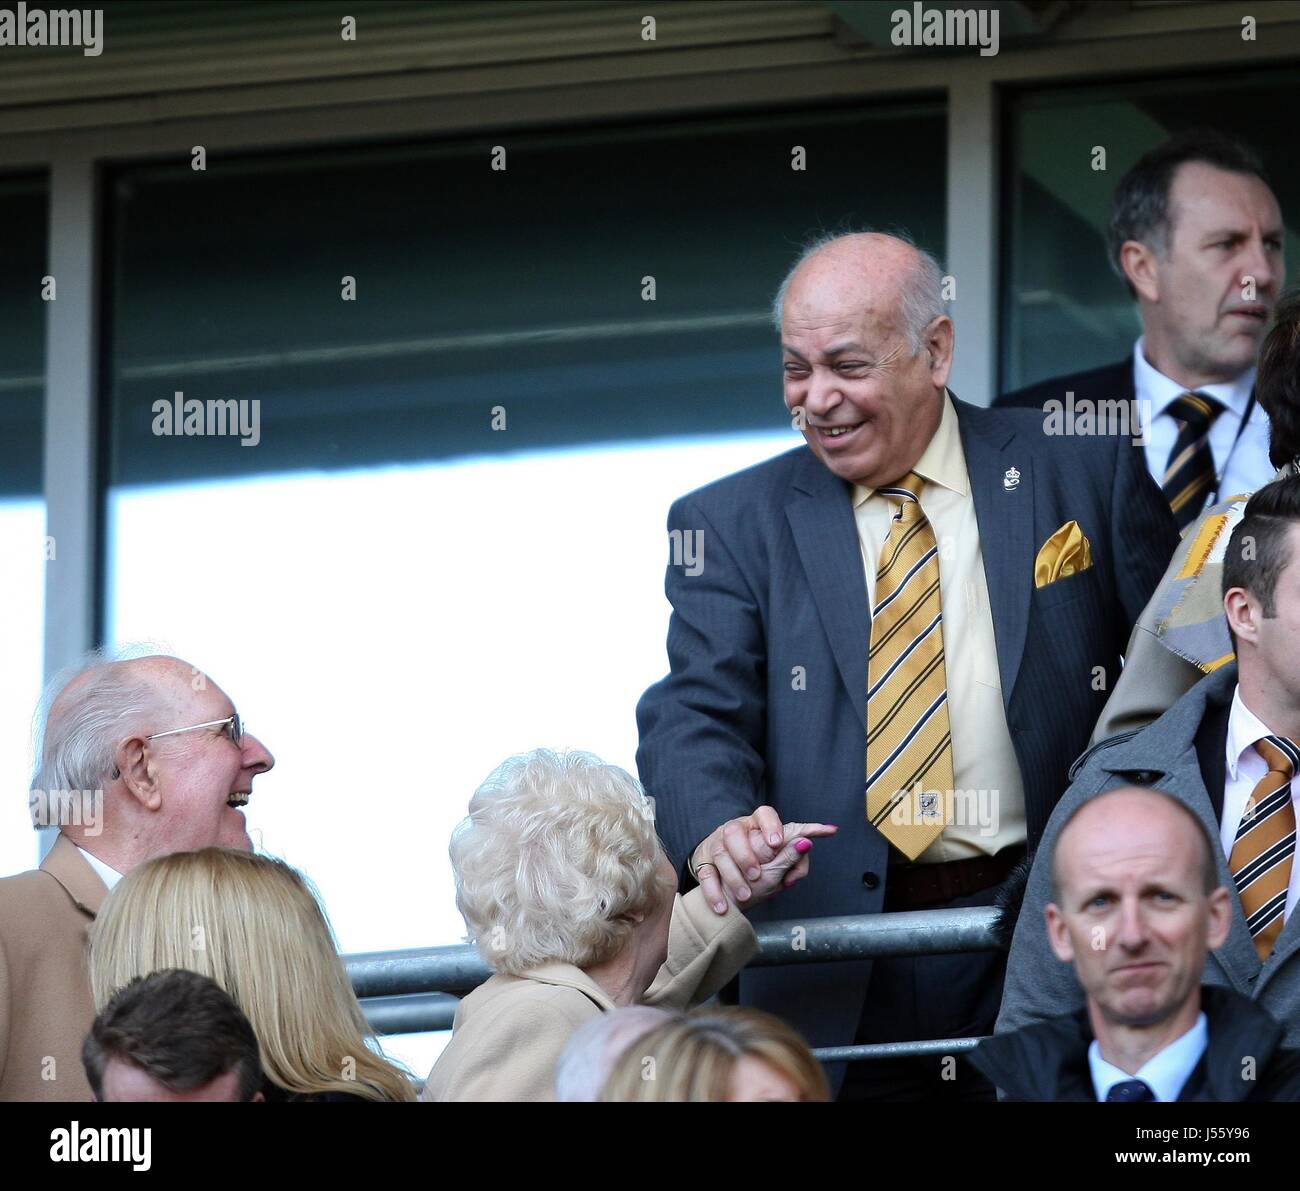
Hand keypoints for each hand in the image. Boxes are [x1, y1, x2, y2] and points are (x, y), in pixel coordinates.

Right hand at [691, 807, 836, 913]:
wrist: (727, 891)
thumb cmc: (757, 874)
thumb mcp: (778, 867)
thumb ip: (793, 857)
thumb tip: (807, 843)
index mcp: (757, 827)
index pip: (764, 814)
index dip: (770, 826)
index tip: (776, 843)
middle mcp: (734, 831)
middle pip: (734, 832)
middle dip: (746, 855)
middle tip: (757, 875)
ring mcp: (716, 846)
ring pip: (720, 852)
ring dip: (733, 877)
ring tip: (745, 895)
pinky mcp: (703, 863)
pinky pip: (705, 875)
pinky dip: (714, 893)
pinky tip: (722, 906)